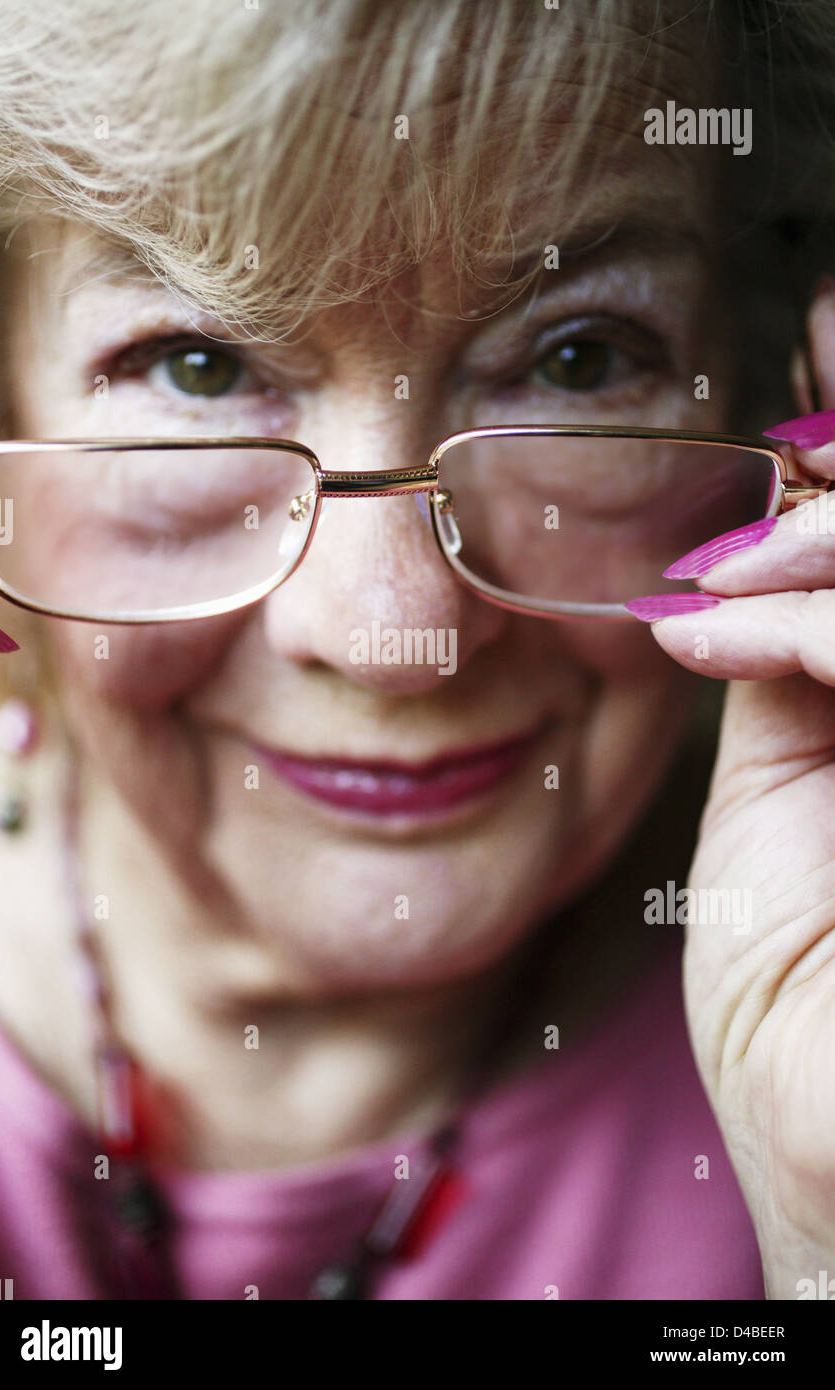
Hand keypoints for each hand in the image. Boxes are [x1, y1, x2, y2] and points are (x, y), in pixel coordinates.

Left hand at [626, 377, 834, 1294]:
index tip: (829, 333)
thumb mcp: (785, 791)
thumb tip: (760, 537)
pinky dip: (819, 622)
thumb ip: (794, 662)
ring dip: (830, 548)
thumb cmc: (806, 992)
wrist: (825, 1150)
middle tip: (780, 474)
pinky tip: (725, 634)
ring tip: (725, 589)